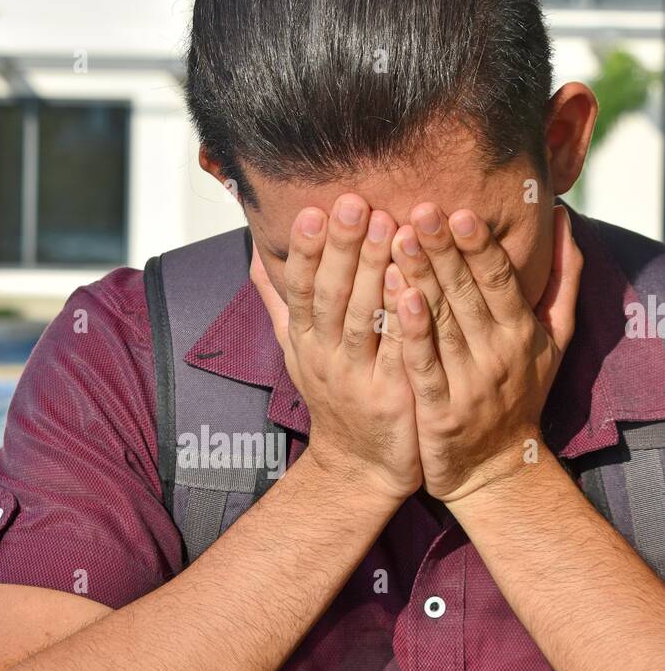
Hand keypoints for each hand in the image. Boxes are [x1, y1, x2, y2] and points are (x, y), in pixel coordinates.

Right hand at [251, 194, 422, 505]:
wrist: (360, 468)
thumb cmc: (336, 400)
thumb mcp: (298, 351)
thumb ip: (279, 301)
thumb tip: (253, 252)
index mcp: (304, 340)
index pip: (298, 287)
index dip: (304, 249)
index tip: (311, 209)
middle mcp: (325, 356)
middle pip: (329, 295)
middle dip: (342, 247)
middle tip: (354, 202)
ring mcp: (357, 377)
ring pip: (363, 317)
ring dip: (375, 271)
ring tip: (391, 226)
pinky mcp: (391, 396)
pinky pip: (397, 352)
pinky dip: (406, 320)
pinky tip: (417, 287)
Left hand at [389, 203, 581, 503]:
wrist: (497, 470)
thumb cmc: (522, 394)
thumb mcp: (555, 340)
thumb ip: (563, 280)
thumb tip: (564, 220)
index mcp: (522, 332)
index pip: (500, 280)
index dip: (480, 247)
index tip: (460, 211)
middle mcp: (498, 354)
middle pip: (468, 295)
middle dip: (444, 251)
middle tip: (421, 209)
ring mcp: (469, 383)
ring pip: (443, 323)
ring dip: (421, 280)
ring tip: (399, 240)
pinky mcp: (440, 411)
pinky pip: (424, 365)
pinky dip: (412, 333)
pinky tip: (398, 299)